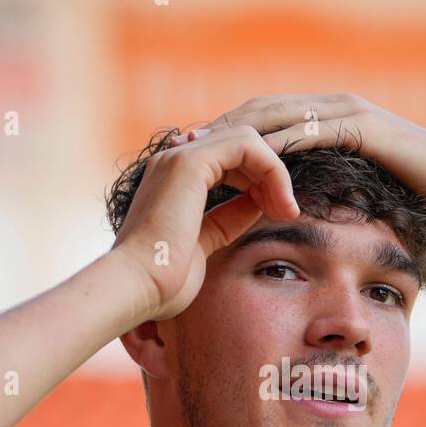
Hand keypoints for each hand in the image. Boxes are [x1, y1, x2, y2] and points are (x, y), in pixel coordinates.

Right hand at [113, 123, 300, 320]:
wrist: (136, 287)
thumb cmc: (164, 278)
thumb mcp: (205, 242)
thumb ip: (228, 218)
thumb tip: (259, 203)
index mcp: (174, 180)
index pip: (230, 162)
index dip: (261, 183)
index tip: (278, 215)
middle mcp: (174, 161)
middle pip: (241, 146)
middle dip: (272, 175)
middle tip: (288, 212)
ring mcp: (180, 157)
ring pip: (247, 139)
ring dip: (276, 172)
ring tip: (287, 210)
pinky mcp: (191, 162)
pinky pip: (247, 145)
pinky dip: (272, 169)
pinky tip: (279, 202)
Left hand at [179, 92, 425, 222]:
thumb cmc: (410, 194)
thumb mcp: (353, 189)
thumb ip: (318, 187)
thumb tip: (278, 211)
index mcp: (321, 118)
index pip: (260, 117)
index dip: (222, 130)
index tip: (187, 149)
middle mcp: (330, 106)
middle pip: (260, 109)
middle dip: (220, 125)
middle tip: (183, 143)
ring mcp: (347, 112)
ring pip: (281, 114)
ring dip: (241, 130)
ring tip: (208, 149)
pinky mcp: (364, 127)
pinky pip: (315, 131)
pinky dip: (283, 142)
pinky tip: (255, 157)